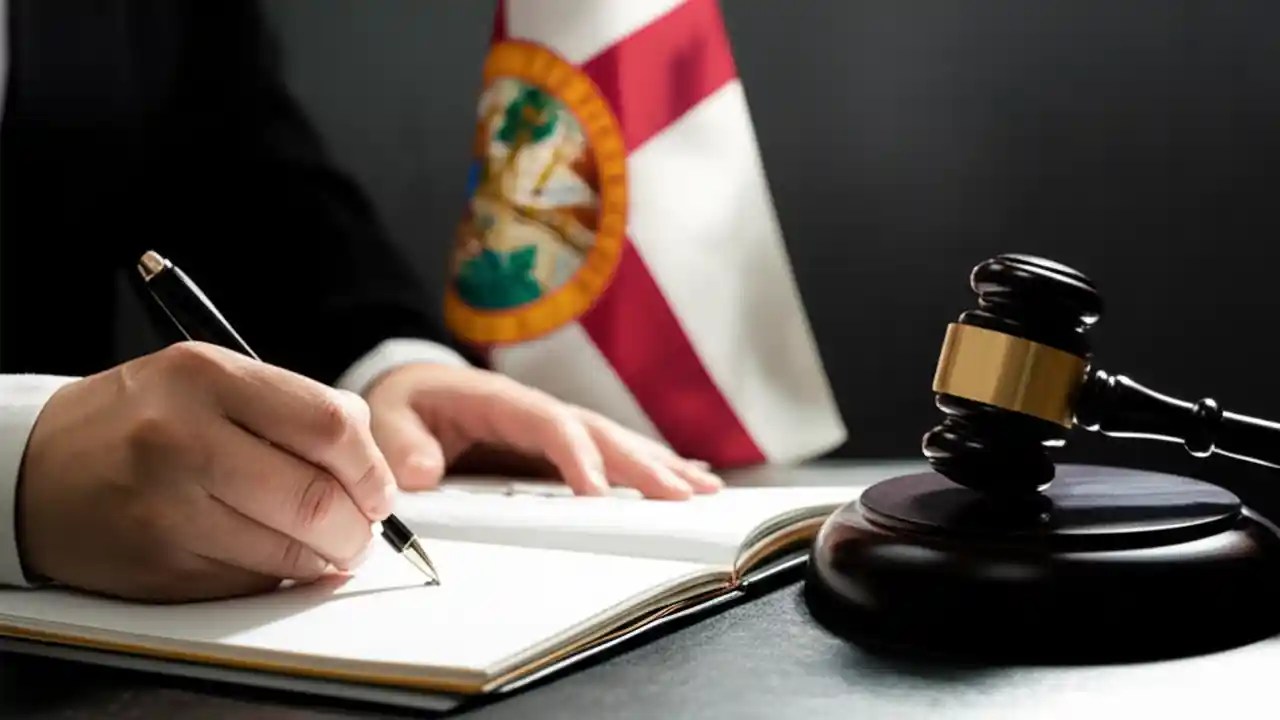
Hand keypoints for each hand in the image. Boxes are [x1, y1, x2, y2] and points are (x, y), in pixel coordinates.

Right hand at [18, 342, 397, 601]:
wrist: (35, 469)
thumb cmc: (141, 419)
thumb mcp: (210, 379)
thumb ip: (295, 408)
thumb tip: (373, 464)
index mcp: (207, 378)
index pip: (331, 427)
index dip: (372, 468)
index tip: (380, 489)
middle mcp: (183, 440)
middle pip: (318, 500)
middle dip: (358, 528)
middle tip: (361, 531)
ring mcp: (167, 509)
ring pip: (291, 554)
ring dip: (324, 559)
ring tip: (324, 547)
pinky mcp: (159, 568)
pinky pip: (251, 585)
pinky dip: (279, 579)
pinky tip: (271, 558)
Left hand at [363, 363, 722, 498]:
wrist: (411, 388)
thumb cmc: (402, 404)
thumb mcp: (385, 417)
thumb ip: (400, 441)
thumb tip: (423, 471)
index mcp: (499, 401)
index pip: (547, 425)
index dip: (575, 455)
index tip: (596, 491)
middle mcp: (537, 410)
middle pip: (597, 432)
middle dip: (639, 462)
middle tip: (680, 493)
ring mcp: (554, 426)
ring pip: (614, 442)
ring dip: (658, 464)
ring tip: (704, 488)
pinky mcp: (560, 445)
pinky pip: (610, 453)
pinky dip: (650, 465)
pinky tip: (688, 478)